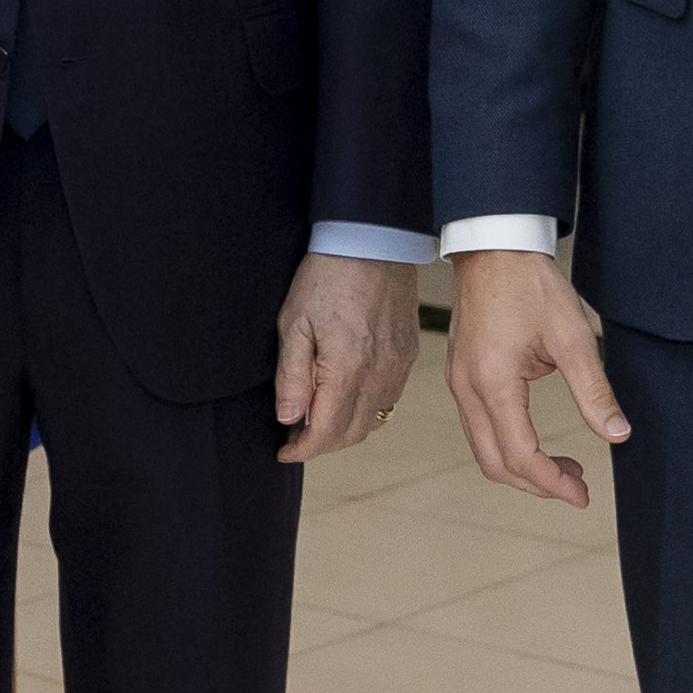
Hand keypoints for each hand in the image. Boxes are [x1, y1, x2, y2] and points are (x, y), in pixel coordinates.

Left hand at [275, 251, 420, 462]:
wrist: (371, 240)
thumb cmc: (327, 275)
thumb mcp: (294, 323)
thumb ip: (292, 376)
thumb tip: (288, 418)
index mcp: (348, 370)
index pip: (326, 432)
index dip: (302, 450)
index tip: (283, 452)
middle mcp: (380, 375)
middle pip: (351, 434)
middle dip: (321, 444)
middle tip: (295, 437)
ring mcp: (398, 366)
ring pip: (373, 420)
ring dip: (344, 429)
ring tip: (316, 418)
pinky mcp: (408, 354)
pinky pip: (389, 398)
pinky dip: (366, 409)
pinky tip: (345, 395)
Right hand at [443, 247, 627, 507]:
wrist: (493, 244)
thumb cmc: (529, 284)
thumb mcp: (573, 337)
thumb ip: (595, 391)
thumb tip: (618, 434)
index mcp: (493, 382)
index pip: (520, 455)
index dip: (553, 483)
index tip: (583, 494)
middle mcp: (467, 388)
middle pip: (494, 463)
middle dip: (537, 484)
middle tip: (578, 485)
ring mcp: (459, 381)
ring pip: (483, 448)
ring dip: (522, 466)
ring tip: (564, 465)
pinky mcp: (462, 373)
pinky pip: (478, 426)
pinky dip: (507, 444)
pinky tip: (536, 438)